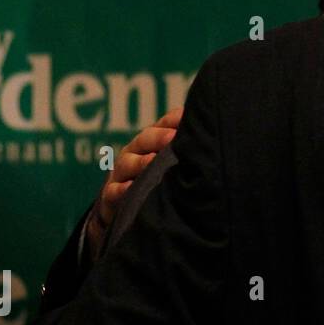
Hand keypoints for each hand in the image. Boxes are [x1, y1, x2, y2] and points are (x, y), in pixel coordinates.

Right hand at [85, 107, 182, 261]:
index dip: (172, 121)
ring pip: (127, 163)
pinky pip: (113, 190)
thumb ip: (184, 147)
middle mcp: (135, 152)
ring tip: (152, 162)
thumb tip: (212, 134)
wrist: (122, 205)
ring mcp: (121, 173)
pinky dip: (121, 189)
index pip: (162, 125)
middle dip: (158, 138)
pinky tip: (130, 188)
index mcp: (150, 141)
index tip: (185, 119)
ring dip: (140, 162)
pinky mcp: (111, 195)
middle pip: (144, 140)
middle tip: (172, 138)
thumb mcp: (168, 161)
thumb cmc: (154, 178)